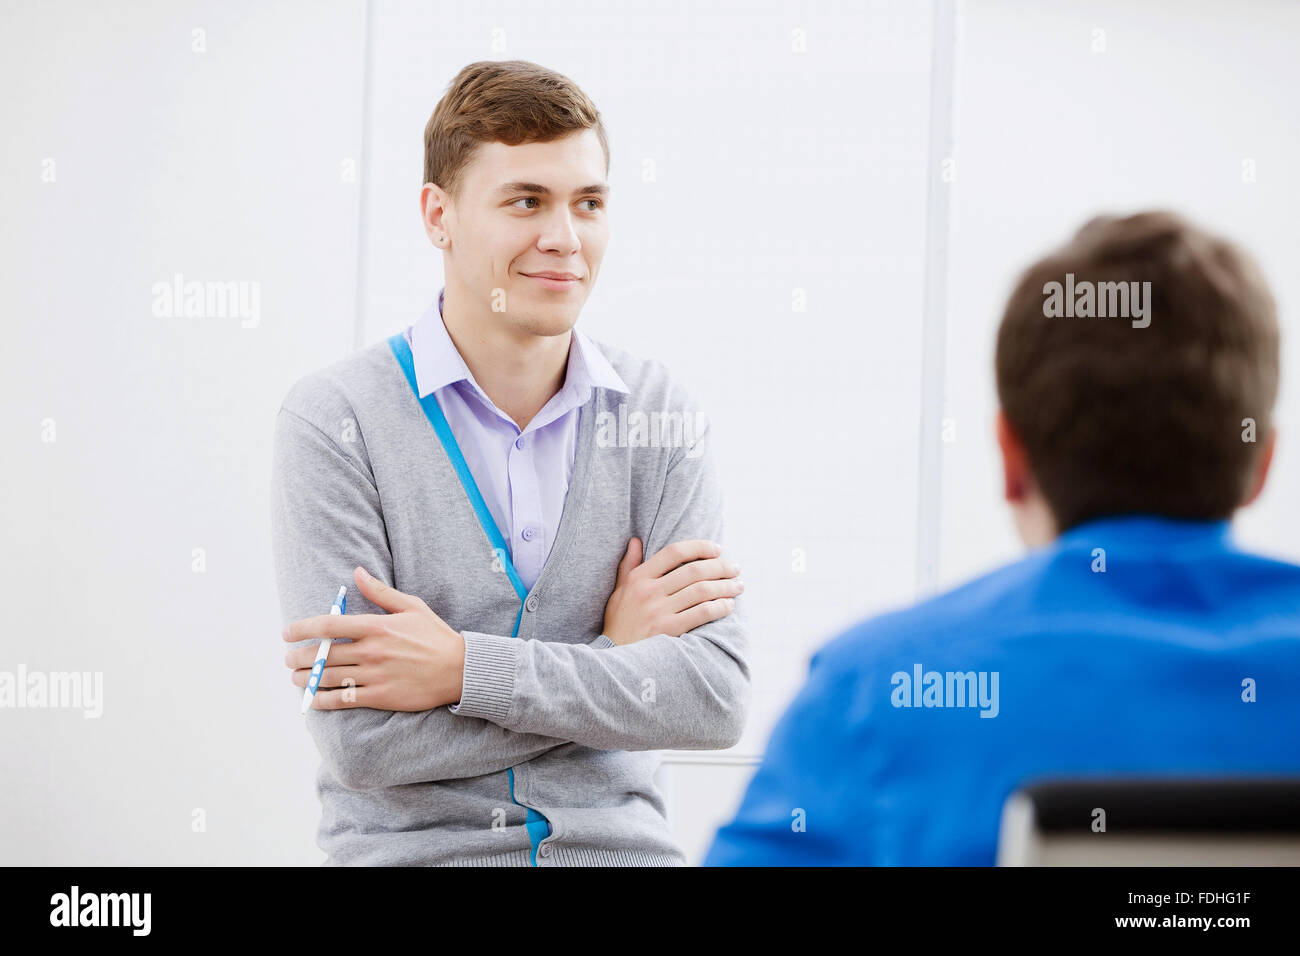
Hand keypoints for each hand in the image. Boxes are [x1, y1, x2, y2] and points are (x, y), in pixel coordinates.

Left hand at [283, 566, 465, 710]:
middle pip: (321, 655)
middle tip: (289, 659)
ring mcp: (374, 675)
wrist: (459, 669)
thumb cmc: (435, 635)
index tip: (287, 633)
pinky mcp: (380, 697)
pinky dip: (323, 700)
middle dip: (298, 657)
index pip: (328, 626)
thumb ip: (380, 591)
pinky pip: (343, 701)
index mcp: (376, 626)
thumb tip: (357, 572)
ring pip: (328, 678)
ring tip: (296, 678)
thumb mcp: (411, 606)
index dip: (302, 629)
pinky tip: (314, 698)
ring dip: (306, 679)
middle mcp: (371, 651)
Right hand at [601, 538, 742, 645]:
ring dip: (725, 586)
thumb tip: (636, 540)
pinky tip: (729, 605)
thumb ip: (628, 565)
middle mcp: (649, 592)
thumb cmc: (620, 622)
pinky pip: (701, 613)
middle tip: (736, 569)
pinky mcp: (668, 631)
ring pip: (701, 591)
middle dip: (720, 567)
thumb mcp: (619, 591)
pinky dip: (719, 607)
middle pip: (693, 570)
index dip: (699, 547)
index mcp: (638, 577)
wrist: (614, 655)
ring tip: (738, 586)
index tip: (717, 549)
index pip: (674, 552)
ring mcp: (658, 611)